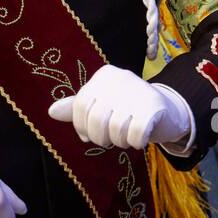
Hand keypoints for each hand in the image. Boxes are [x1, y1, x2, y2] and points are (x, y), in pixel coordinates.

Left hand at [47, 65, 193, 148]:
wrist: (167, 111)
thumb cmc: (127, 109)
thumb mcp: (101, 105)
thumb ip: (76, 109)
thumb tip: (51, 112)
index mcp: (104, 75)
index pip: (80, 105)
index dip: (80, 126)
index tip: (86, 135)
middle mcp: (121, 78)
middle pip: (96, 119)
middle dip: (100, 137)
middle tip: (108, 140)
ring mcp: (139, 90)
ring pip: (116, 130)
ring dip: (120, 142)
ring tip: (125, 137)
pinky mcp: (154, 106)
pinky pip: (135, 134)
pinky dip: (135, 142)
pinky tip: (139, 138)